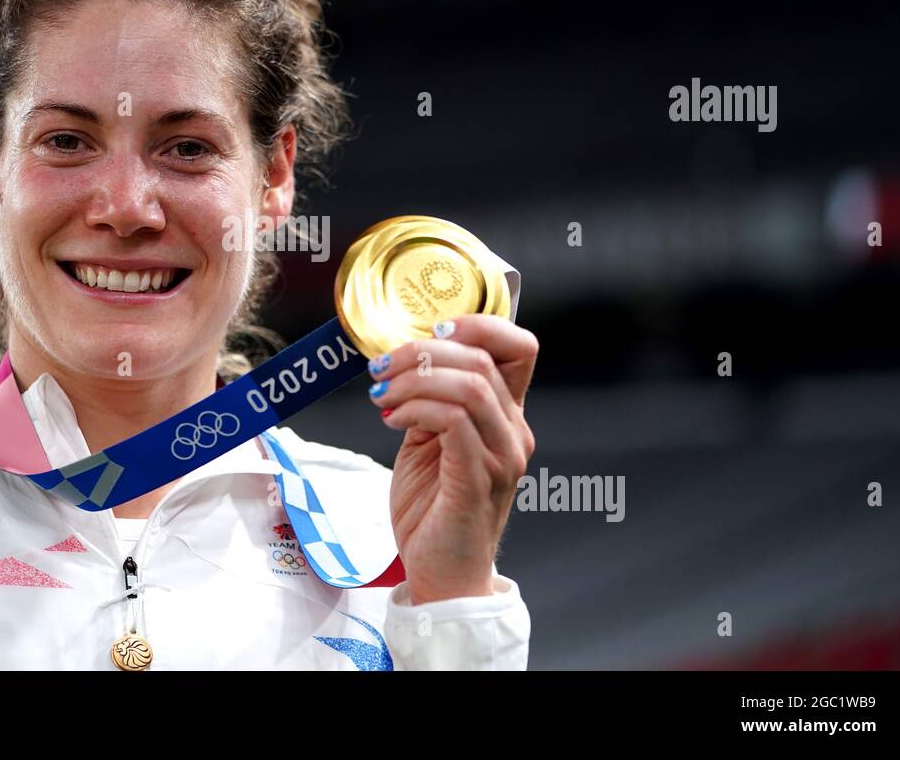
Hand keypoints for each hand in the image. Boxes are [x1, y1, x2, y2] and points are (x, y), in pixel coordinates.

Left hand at [366, 315, 538, 604]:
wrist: (441, 575)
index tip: (429, 331)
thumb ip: (429, 401)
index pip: (518, 347)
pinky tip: (391, 419)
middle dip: (423, 352)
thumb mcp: (428, 440)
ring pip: (471, 386)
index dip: (477, 324)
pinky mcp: (478, 480)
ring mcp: (501, 457)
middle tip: (382, 368)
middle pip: (484, 358)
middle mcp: (513, 431)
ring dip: (415, 380)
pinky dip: (417, 408)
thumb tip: (406, 361)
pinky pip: (454, 422)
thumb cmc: (434, 508)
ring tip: (382, 395)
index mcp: (505, 416)